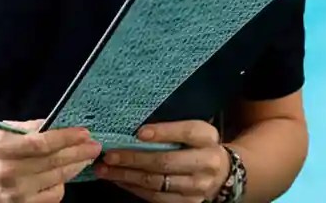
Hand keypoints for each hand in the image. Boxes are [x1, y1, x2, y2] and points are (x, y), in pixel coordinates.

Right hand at [0, 120, 102, 202]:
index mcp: (2, 150)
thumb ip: (26, 128)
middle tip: (95, 145)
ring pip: (58, 179)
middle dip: (79, 152)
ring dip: (76, 167)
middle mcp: (10, 172)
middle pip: (54, 162)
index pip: (41, 143)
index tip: (84, 132)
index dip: (66, 137)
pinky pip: (54, 195)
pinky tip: (63, 175)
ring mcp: (18, 193)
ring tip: (85, 157)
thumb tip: (55, 123)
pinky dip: (61, 184)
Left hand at [94, 120, 229, 201]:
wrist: (220, 173)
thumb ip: (167, 130)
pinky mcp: (189, 202)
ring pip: (157, 182)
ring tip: (105, 169)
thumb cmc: (194, 145)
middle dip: (133, 158)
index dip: (163, 132)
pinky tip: (119, 179)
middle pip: (166, 161)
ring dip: (127, 176)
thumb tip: (130, 131)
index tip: (138, 133)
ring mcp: (199, 187)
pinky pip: (156, 197)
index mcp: (206, 138)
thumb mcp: (189, 131)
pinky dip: (133, 188)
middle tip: (109, 155)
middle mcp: (207, 163)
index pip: (187, 132)